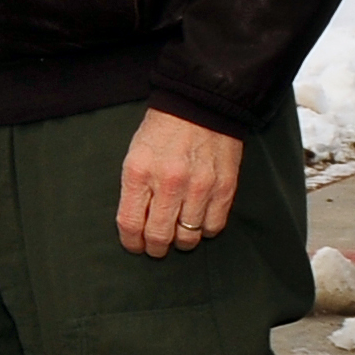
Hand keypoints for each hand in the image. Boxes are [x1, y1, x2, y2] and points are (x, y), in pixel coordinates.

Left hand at [116, 109, 241, 256]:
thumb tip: (136, 223)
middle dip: (155, 248)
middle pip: (159, 236)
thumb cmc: (163, 130)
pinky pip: (214, 227)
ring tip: (178, 234)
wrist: (200, 105)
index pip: (130, 223)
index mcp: (139, 172)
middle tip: (155, 248)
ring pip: (188, 237)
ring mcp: (199, 187)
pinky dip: (205, 230)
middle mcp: (168, 183)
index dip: (131, 242)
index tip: (135, 246)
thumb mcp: (135, 154)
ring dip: (181, 241)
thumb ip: (134, 188)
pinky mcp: (224, 188)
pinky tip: (199, 221)